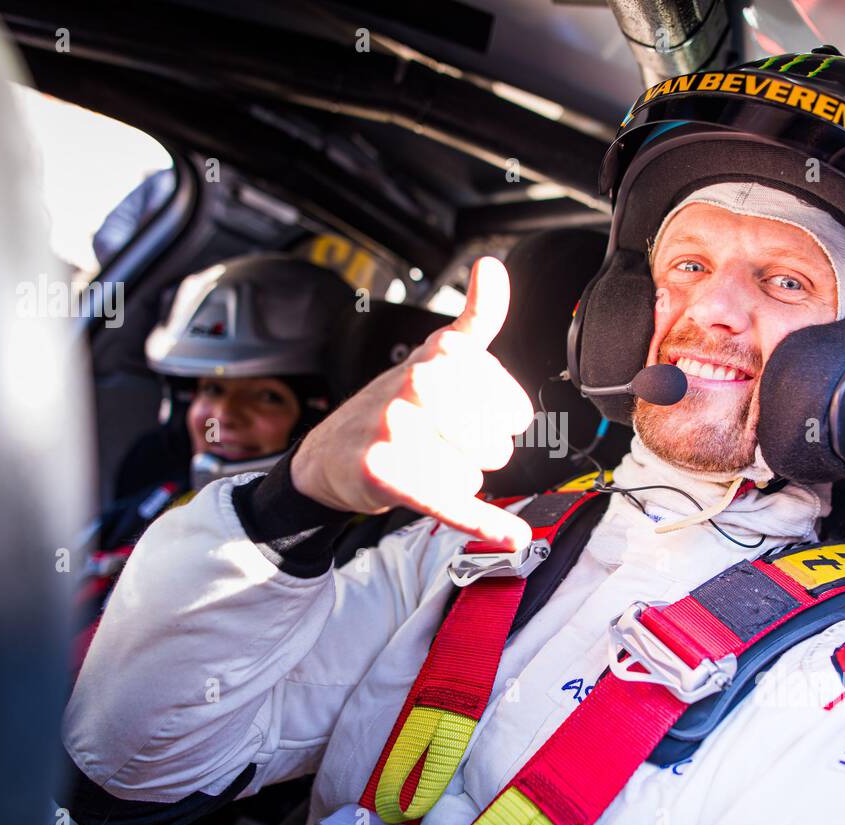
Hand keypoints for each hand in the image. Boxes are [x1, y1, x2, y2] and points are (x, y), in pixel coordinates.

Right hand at [290, 257, 533, 548]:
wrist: (331, 453)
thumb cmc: (395, 404)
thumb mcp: (435, 355)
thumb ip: (476, 318)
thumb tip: (492, 267)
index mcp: (441, 355)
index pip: (513, 409)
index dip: (501, 423)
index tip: (476, 418)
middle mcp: (419, 385)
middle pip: (496, 445)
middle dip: (477, 454)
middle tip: (441, 444)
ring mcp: (398, 428)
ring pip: (471, 475)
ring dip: (456, 479)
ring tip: (423, 462)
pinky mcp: (385, 473)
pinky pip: (448, 500)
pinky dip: (481, 522)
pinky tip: (509, 535)